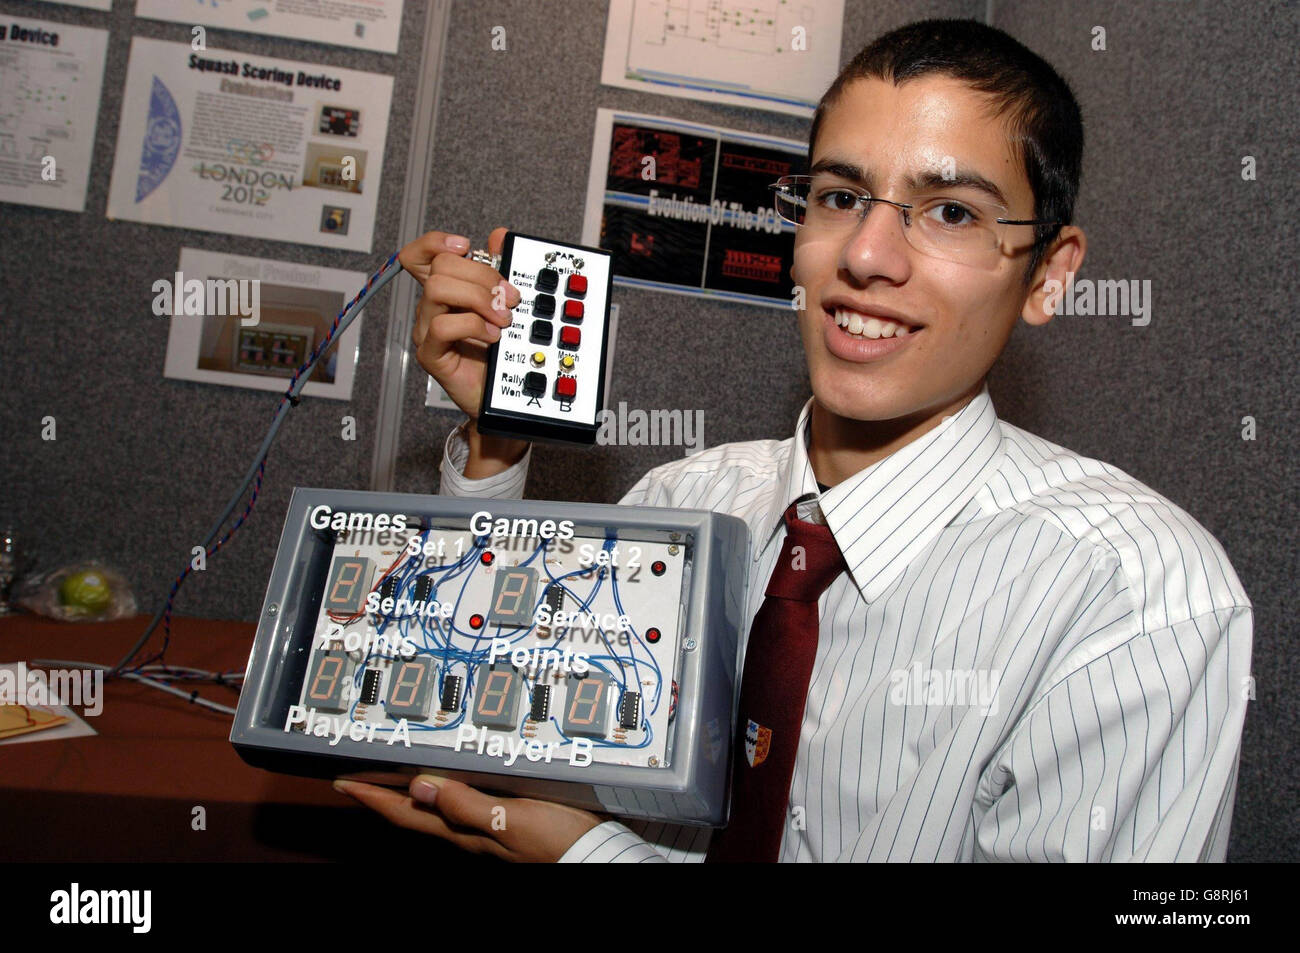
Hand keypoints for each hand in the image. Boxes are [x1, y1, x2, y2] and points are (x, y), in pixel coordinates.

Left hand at [333, 775, 605, 862]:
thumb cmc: (558, 840)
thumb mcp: (510, 819)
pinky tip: (450, 779)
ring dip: (410, 791)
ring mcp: (486, 828)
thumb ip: (466, 803)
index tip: (342, 783)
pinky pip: (462, 804)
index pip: (405, 813)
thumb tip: (419, 785)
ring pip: (436, 808)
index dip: (371, 798)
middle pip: (414, 812)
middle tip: (358, 775)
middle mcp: (468, 831)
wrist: (596, 853)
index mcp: (464, 830)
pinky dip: (446, 789)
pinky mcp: (505, 820)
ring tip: (391, 773)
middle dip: (382, 794)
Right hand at [399, 227, 519, 419]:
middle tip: (509, 299)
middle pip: (441, 266)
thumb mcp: (503, 304)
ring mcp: (428, 330)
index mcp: (445, 291)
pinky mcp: (431, 354)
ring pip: (438, 289)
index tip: (465, 245)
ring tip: (502, 320)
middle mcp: (431, 307)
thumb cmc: (497, 352)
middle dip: (483, 275)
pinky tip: (492, 337)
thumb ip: (498, 269)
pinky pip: (443, 326)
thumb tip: (498, 236)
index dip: (436, 242)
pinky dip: (474, 326)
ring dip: (479, 299)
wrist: (499, 397)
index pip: (420, 255)